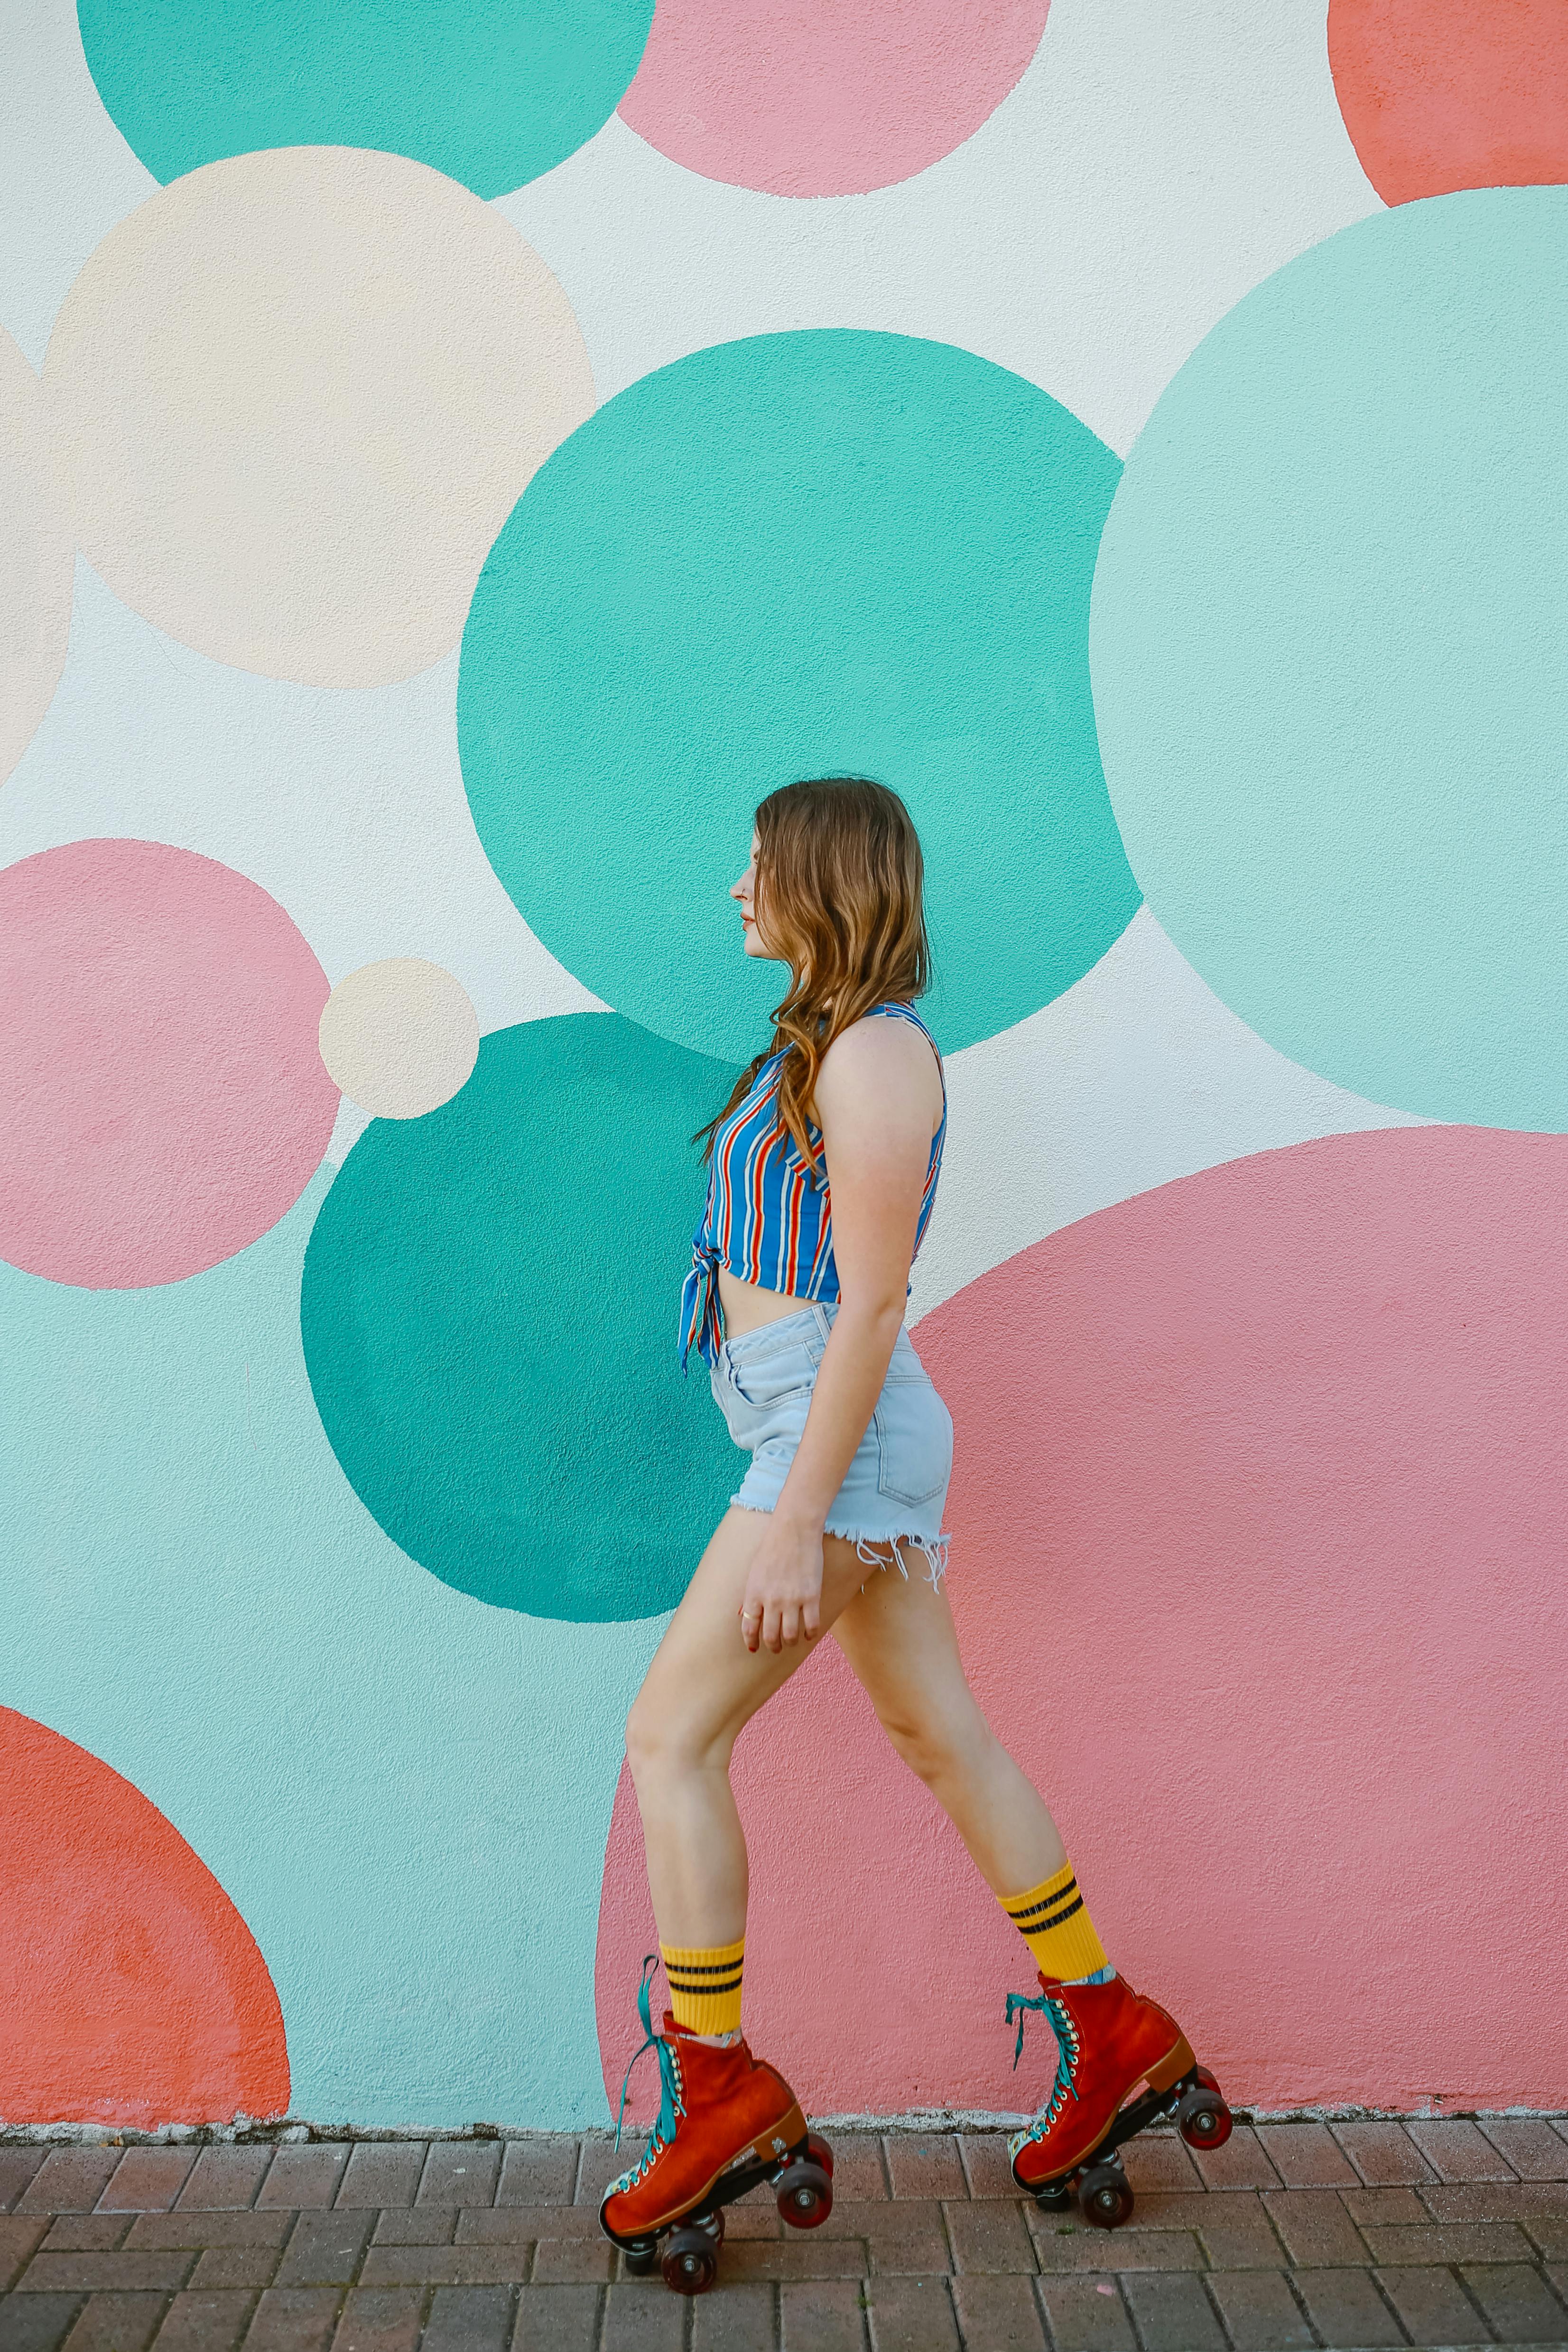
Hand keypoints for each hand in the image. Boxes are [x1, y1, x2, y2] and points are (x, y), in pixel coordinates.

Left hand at [738, 1515, 824, 1653]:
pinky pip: (811, 1625)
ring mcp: (792, 1600)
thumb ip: (750, 1595)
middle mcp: (771, 1601)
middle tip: (776, 1648)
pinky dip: (810, 1634)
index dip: (751, 1641)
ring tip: (791, 1641)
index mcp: (753, 1593)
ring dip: (790, 1642)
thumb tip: (743, 1614)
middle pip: (770, 1636)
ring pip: (790, 1635)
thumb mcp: (753, 1572)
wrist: (794, 1530)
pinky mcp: (811, 1596)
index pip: (749, 1627)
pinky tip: (809, 1634)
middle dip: (772, 1646)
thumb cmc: (772, 1547)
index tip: (753, 1648)